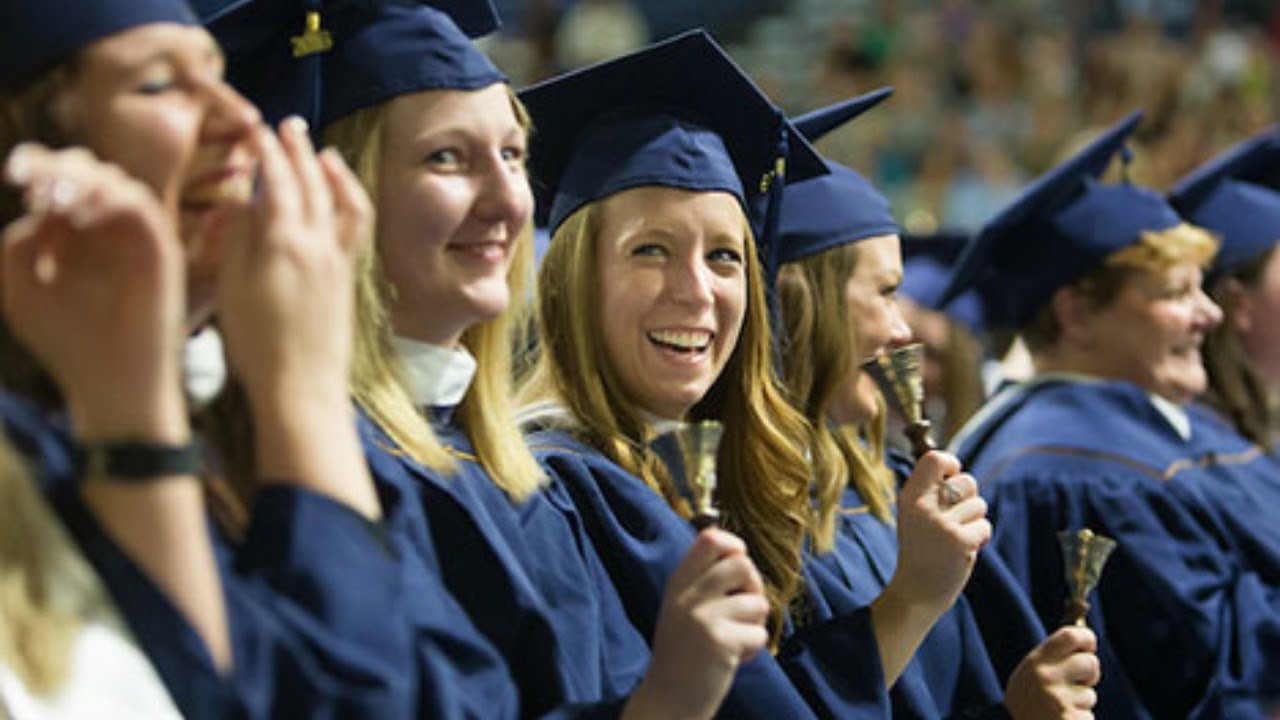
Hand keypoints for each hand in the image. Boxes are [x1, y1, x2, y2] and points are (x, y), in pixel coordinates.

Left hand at [2, 143, 189, 440]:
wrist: (112, 384)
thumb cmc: (68, 343)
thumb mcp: (21, 291)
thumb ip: (18, 246)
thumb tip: (40, 211)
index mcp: (73, 237)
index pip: (59, 183)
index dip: (37, 166)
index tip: (14, 175)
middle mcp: (106, 232)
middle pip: (89, 169)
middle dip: (57, 168)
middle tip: (37, 191)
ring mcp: (136, 240)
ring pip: (117, 181)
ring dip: (83, 182)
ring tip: (57, 205)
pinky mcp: (161, 250)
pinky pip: (140, 205)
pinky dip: (110, 199)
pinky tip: (80, 216)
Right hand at [215, 117, 370, 412]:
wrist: (303, 389)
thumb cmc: (258, 347)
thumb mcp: (231, 290)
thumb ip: (238, 240)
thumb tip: (243, 201)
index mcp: (283, 244)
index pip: (276, 182)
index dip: (266, 153)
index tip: (256, 129)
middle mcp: (316, 246)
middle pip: (309, 184)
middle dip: (297, 150)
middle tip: (287, 125)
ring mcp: (337, 262)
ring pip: (339, 202)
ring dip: (331, 172)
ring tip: (322, 151)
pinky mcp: (348, 280)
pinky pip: (354, 227)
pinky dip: (349, 202)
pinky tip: (342, 199)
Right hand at [626, 529, 768, 719]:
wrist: (668, 700)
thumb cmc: (684, 654)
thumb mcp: (681, 608)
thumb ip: (703, 582)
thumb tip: (742, 555)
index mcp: (678, 583)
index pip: (711, 539)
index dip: (734, 546)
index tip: (737, 569)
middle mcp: (688, 596)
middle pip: (743, 564)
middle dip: (754, 587)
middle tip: (744, 609)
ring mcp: (702, 618)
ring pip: (757, 602)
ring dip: (755, 623)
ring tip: (735, 638)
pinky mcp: (719, 642)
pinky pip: (759, 634)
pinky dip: (754, 649)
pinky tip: (733, 658)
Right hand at [890, 450, 990, 612]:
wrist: (916, 591)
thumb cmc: (920, 549)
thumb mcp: (915, 515)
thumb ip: (931, 492)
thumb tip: (958, 471)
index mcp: (910, 497)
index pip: (934, 459)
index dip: (951, 464)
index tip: (951, 478)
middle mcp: (923, 507)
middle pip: (967, 481)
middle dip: (970, 498)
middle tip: (955, 518)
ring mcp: (942, 525)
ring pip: (979, 505)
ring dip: (974, 521)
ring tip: (956, 537)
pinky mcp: (960, 542)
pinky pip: (985, 526)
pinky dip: (980, 538)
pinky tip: (963, 550)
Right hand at [1005, 626, 1099, 719]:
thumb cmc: (1026, 702)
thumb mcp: (1029, 674)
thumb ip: (1052, 659)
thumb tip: (1087, 644)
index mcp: (1036, 662)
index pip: (1071, 636)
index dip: (1086, 638)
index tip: (1089, 644)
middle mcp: (1047, 678)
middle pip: (1090, 663)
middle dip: (1090, 674)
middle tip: (1078, 681)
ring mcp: (1059, 701)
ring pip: (1090, 695)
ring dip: (1081, 703)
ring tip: (1058, 709)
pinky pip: (1088, 716)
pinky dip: (1078, 719)